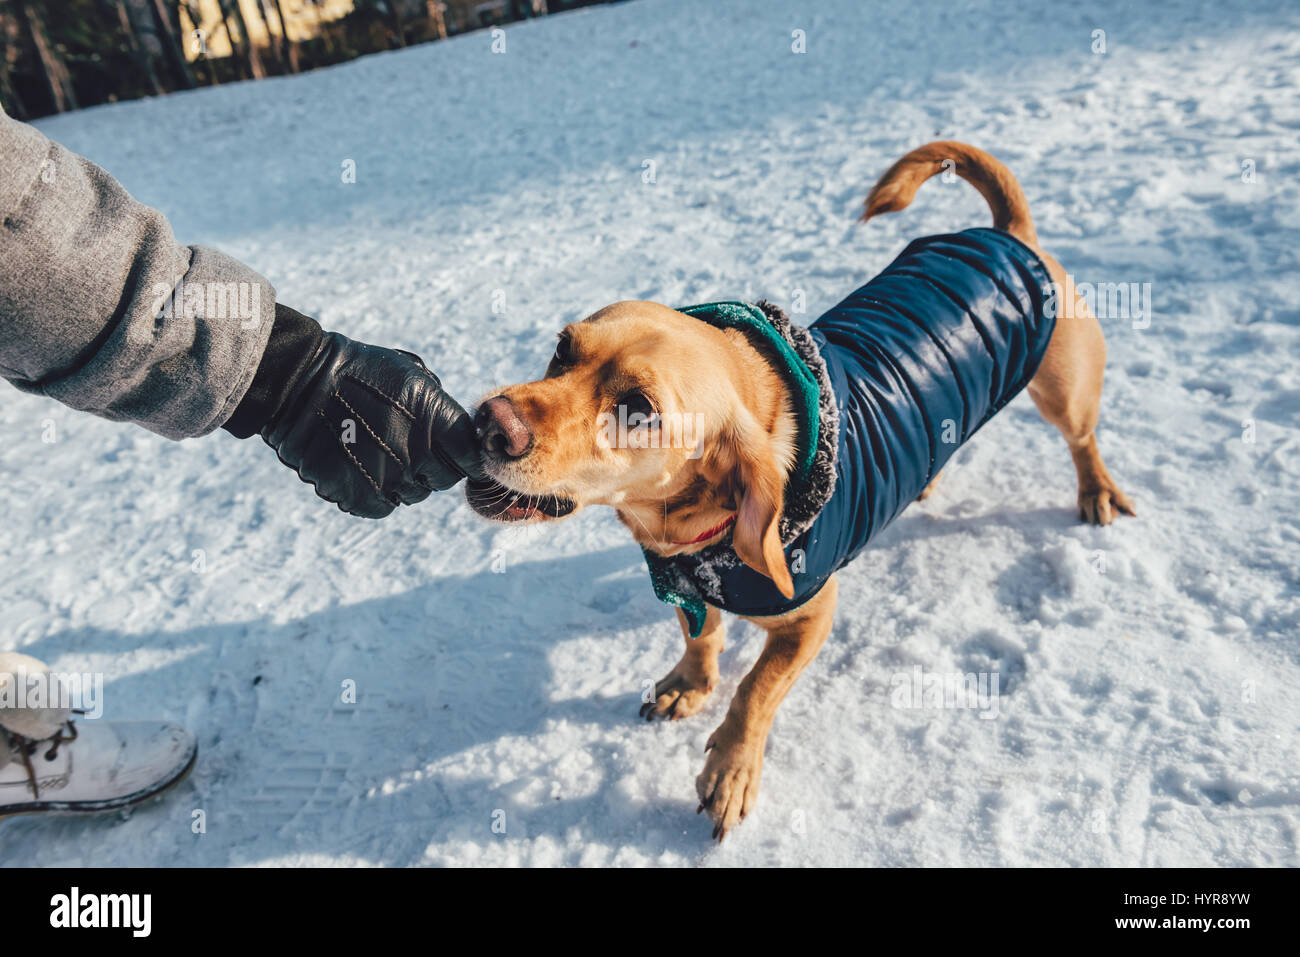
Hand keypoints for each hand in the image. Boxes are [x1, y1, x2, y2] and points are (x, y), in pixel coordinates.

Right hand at [260, 327, 483, 517]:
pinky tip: (361, 467)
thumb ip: (442, 409)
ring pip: (413, 494)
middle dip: (432, 467)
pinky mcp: (359, 497)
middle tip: (408, 446)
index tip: (455, 454)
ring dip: (403, 479)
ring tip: (379, 452)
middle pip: (443, 480)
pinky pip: (383, 505)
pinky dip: (375, 492)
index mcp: (437, 424)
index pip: (470, 458)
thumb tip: (462, 436)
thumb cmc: (362, 374)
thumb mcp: (413, 376)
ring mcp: (388, 480)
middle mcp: (418, 456)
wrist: (302, 384)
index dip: (464, 457)